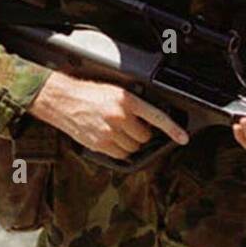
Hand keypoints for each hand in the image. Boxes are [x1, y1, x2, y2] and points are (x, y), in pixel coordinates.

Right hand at [28, 71, 187, 160]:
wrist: (62, 100)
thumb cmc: (88, 94)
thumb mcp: (115, 91)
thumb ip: (133, 105)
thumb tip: (148, 120)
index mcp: (126, 100)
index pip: (157, 116)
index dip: (173, 129)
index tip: (183, 138)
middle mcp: (119, 116)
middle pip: (144, 137)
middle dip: (141, 134)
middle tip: (130, 127)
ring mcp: (109, 131)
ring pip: (133, 148)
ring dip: (130, 143)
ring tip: (118, 131)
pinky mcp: (100, 143)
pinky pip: (120, 155)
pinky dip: (119, 150)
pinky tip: (111, 139)